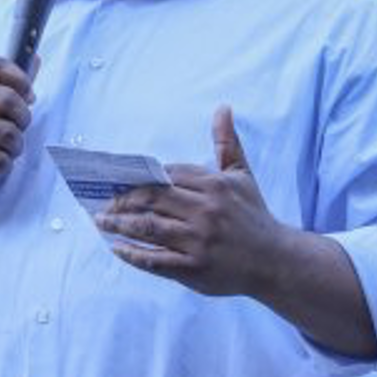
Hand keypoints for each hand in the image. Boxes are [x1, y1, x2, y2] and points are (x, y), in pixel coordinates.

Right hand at [0, 58, 33, 205]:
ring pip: (9, 134)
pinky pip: (0, 159)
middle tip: (15, 133)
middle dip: (23, 121)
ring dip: (14, 149)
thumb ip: (8, 85)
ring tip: (1, 152)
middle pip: (9, 99)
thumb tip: (34, 58)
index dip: (20, 78)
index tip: (28, 97)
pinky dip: (2, 167)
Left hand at [95, 107, 283, 296]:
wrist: (276, 261)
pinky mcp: (194, 268)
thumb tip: (222, 108)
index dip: (141, 178)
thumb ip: (227, 143)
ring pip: (148, 227)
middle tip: (104, 202)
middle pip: (152, 198)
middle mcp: (205, 211)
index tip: (120, 180)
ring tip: (101, 221)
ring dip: (119, 224)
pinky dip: (132, 254)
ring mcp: (198, 241)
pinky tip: (117, 248)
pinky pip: (155, 259)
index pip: (167, 175)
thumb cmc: (254, 216)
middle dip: (123, 199)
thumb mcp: (242, 176)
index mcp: (214, 186)